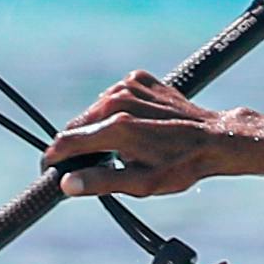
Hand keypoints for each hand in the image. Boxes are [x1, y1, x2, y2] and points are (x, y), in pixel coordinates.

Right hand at [47, 70, 252, 197]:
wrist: (214, 138)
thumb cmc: (181, 165)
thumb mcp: (142, 184)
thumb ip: (101, 182)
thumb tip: (67, 183)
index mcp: (116, 128)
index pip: (66, 142)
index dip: (53, 158)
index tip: (49, 169)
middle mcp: (118, 101)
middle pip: (78, 125)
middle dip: (77, 145)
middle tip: (88, 166)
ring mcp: (129, 86)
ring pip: (94, 110)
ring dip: (99, 128)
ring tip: (121, 148)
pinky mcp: (139, 78)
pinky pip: (114, 96)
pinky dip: (117, 111)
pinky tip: (135, 126)